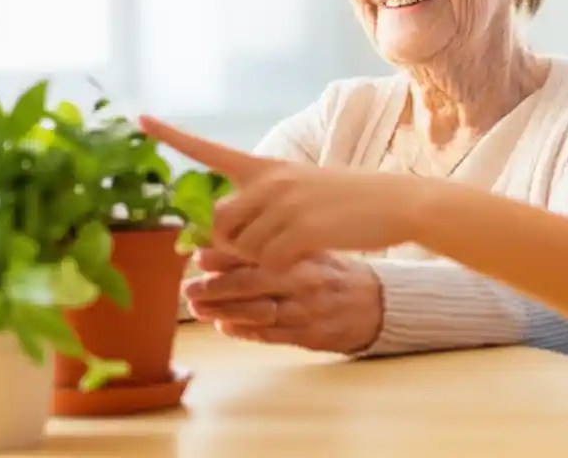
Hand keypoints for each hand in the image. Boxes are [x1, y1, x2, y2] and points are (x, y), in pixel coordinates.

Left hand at [138, 115, 441, 268]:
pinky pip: (269, 264)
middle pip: (218, 225)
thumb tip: (217, 236)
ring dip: (264, 260)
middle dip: (229, 246)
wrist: (397, 203)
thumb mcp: (301, 191)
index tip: (139, 119)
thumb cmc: (347, 204)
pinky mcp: (302, 231)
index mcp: (266, 168)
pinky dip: (284, 269)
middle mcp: (269, 182)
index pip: (209, 151)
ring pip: (244, 250)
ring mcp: (285, 205)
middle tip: (268, 247)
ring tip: (301, 245)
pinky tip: (310, 254)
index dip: (172, 136)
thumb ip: (260, 207)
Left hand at [182, 247, 384, 353]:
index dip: (224, 253)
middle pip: (252, 281)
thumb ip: (275, 241)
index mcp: (306, 250)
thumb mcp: (312, 247)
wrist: (379, 302)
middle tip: (188, 288)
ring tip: (197, 309)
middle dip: (215, 286)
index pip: (258, 248)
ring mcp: (310, 309)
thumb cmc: (335, 270)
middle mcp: (307, 279)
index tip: (198, 255)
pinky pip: (272, 335)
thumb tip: (224, 231)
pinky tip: (224, 326)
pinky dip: (244, 332)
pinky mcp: (312, 335)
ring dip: (223, 312)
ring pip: (257, 312)